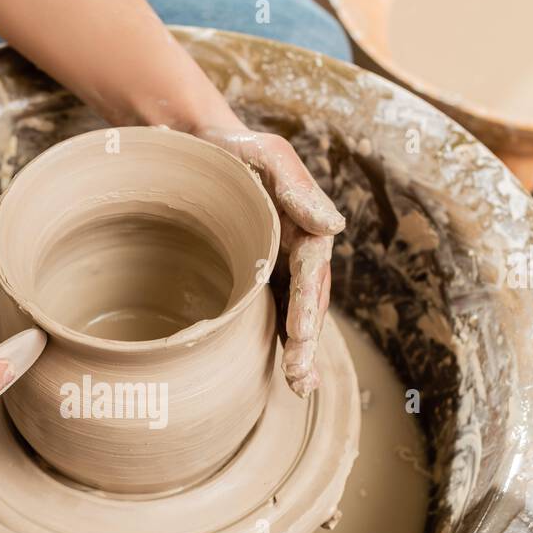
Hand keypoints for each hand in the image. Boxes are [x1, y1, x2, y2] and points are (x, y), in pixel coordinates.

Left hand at [197, 125, 344, 396]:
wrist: (197, 146)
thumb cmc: (232, 149)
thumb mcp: (265, 154)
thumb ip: (297, 189)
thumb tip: (335, 229)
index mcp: (304, 223)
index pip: (310, 271)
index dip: (307, 304)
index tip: (302, 334)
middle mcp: (297, 248)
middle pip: (307, 300)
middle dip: (306, 341)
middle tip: (299, 377)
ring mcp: (279, 264)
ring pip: (293, 312)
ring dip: (299, 350)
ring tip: (299, 386)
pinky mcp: (258, 275)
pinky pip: (271, 310)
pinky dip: (280, 341)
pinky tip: (283, 373)